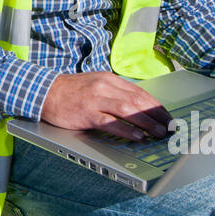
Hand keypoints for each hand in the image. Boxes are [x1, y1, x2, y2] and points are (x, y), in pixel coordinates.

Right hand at [39, 71, 171, 141]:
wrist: (45, 92)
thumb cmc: (71, 91)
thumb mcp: (96, 85)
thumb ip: (115, 93)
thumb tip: (137, 107)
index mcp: (110, 79)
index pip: (140, 92)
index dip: (157, 106)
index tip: (168, 118)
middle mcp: (105, 86)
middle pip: (138, 100)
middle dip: (157, 115)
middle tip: (169, 128)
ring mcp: (96, 99)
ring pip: (128, 110)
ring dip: (147, 123)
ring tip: (159, 133)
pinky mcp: (87, 112)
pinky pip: (110, 122)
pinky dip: (126, 130)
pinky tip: (137, 136)